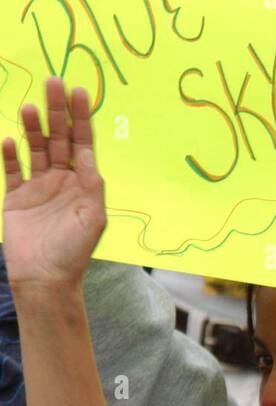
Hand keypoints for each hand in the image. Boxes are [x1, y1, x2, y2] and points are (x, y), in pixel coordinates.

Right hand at [2, 79, 104, 290]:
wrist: (45, 280)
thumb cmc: (73, 253)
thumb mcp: (92, 218)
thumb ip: (91, 184)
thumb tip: (87, 153)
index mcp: (82, 185)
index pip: (82, 144)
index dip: (80, 117)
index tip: (78, 92)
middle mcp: (61, 182)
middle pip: (58, 138)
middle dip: (56, 111)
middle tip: (52, 82)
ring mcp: (38, 189)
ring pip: (35, 149)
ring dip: (33, 127)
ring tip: (29, 107)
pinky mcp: (17, 198)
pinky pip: (12, 170)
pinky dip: (11, 154)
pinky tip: (10, 139)